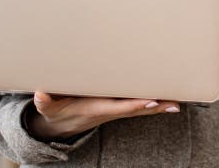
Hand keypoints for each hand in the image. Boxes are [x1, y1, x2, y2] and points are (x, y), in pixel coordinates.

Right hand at [26, 91, 180, 140]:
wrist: (62, 123)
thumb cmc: (57, 111)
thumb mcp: (48, 107)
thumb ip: (44, 102)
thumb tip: (39, 94)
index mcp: (97, 108)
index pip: (120, 107)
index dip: (135, 105)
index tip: (150, 101)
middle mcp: (111, 110)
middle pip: (137, 109)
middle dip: (155, 106)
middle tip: (175, 103)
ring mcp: (116, 109)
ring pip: (141, 107)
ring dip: (159, 104)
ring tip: (178, 100)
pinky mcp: (118, 105)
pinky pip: (138, 103)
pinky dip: (153, 101)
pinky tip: (168, 98)